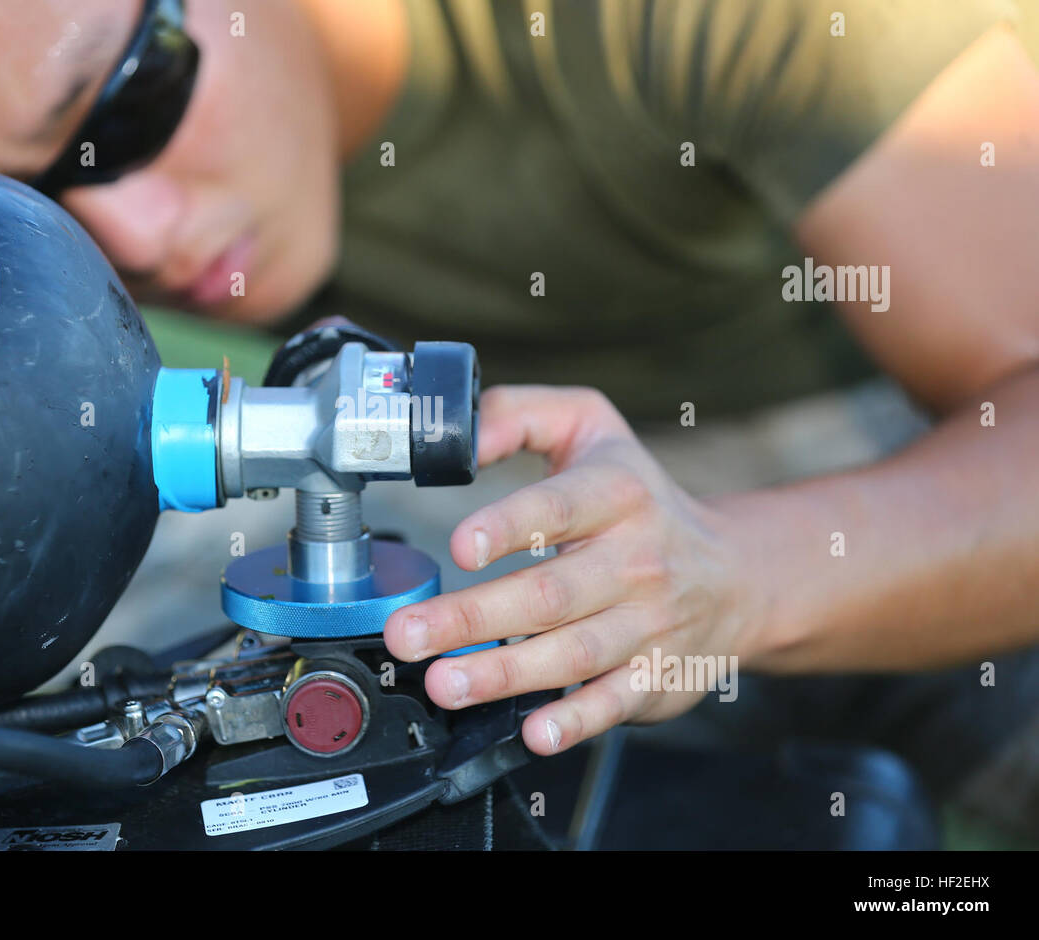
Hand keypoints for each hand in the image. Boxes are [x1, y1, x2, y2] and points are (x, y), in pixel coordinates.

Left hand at [383, 385, 756, 754]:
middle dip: (471, 617)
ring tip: (445, 683)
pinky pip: (613, 702)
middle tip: (411, 634)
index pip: (558, 507)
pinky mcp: (655, 676)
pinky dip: (575, 721)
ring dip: (503, 673)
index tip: (459, 546)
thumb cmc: (640, 498)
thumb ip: (516, 414)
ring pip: (572, 652)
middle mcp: (636, 559)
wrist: (736, 574)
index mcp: (616, 493)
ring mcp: (648, 623)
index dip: (508, 526)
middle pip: (548, 593)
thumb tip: (456, 439)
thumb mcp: (588, 427)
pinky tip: (534, 732)